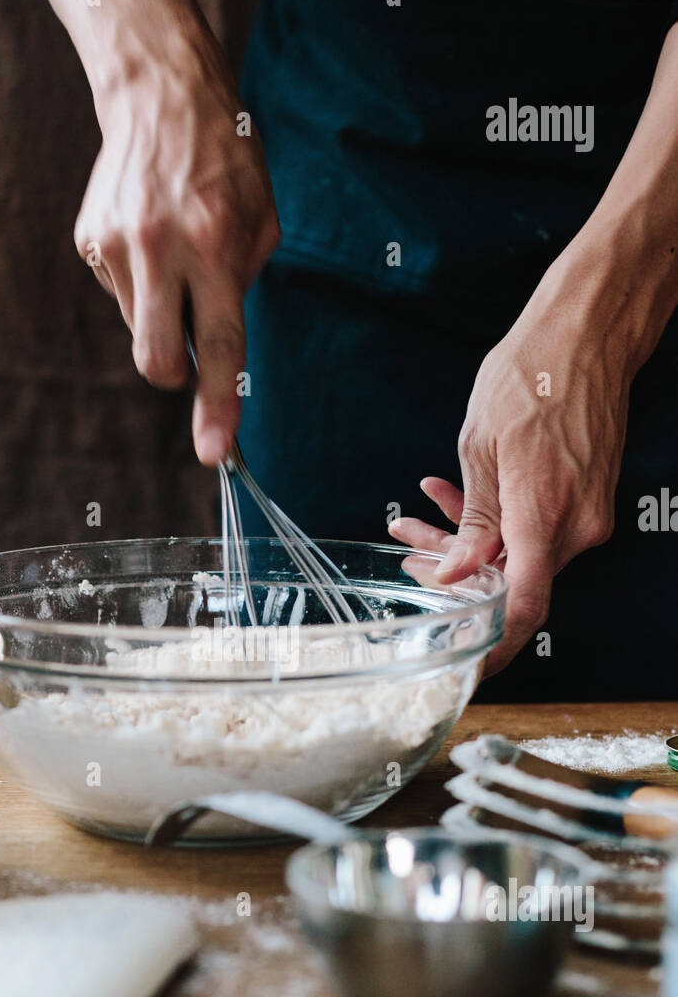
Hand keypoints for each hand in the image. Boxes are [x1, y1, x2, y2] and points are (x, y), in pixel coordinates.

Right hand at [72, 2, 279, 464]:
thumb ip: (242, 287)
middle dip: (173, 374)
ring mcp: (116, 246)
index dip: (217, 404)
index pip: (220, 344)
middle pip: (156, 360)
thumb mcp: (262, 221)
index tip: (213, 452)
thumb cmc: (225, 162)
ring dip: (161, 312)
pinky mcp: (89, 241)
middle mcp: (160, 248)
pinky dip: (140, 283)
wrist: (161, 96)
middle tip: (187, 352)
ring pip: (139, 329)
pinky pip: (120, 294)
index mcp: (215, 245)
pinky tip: (149, 240)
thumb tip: (216, 349)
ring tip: (174, 258)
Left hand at [389, 256, 631, 673]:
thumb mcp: (480, 448)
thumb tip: (455, 574)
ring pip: (517, 551)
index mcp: (544, 518)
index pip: (522, 608)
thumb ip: (470, 521)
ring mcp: (587, 514)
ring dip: (467, 539)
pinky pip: (535, 526)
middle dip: (453, 569)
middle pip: (508, 577)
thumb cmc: (532, 374)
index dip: (493, 646)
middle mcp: (576, 527)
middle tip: (408, 546)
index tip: (466, 664)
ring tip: (418, 510)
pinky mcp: (588, 500)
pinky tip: (453, 494)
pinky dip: (495, 519)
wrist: (589, 332)